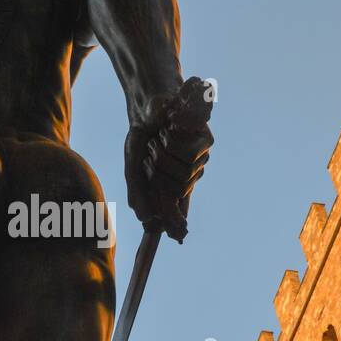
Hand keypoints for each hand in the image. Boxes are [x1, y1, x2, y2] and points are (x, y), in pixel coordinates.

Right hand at [124, 76, 213, 241]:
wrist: (149, 103)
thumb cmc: (143, 135)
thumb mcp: (133, 165)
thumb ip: (137, 191)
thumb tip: (143, 217)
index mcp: (173, 183)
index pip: (178, 208)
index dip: (178, 222)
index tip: (178, 237)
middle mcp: (189, 175)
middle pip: (177, 190)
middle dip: (157, 175)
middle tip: (150, 155)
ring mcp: (200, 159)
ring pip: (183, 171)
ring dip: (163, 156)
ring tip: (159, 140)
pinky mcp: (206, 140)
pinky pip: (187, 152)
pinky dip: (172, 142)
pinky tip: (169, 130)